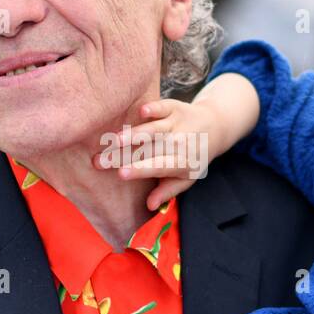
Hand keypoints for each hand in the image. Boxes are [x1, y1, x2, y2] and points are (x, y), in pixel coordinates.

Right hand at [94, 99, 224, 210]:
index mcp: (182, 162)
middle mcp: (180, 143)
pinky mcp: (174, 107)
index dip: (140, 170)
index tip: (121, 174)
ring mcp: (177, 124)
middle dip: (122, 156)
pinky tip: (142, 111)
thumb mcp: (186, 178)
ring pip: (153, 130)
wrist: (215, 127)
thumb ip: (168, 191)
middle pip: (148, 150)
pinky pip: (163, 108)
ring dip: (133, 135)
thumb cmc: (194, 157)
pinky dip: (154, 109)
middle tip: (98, 162)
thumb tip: (150, 205)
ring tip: (113, 140)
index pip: (158, 167)